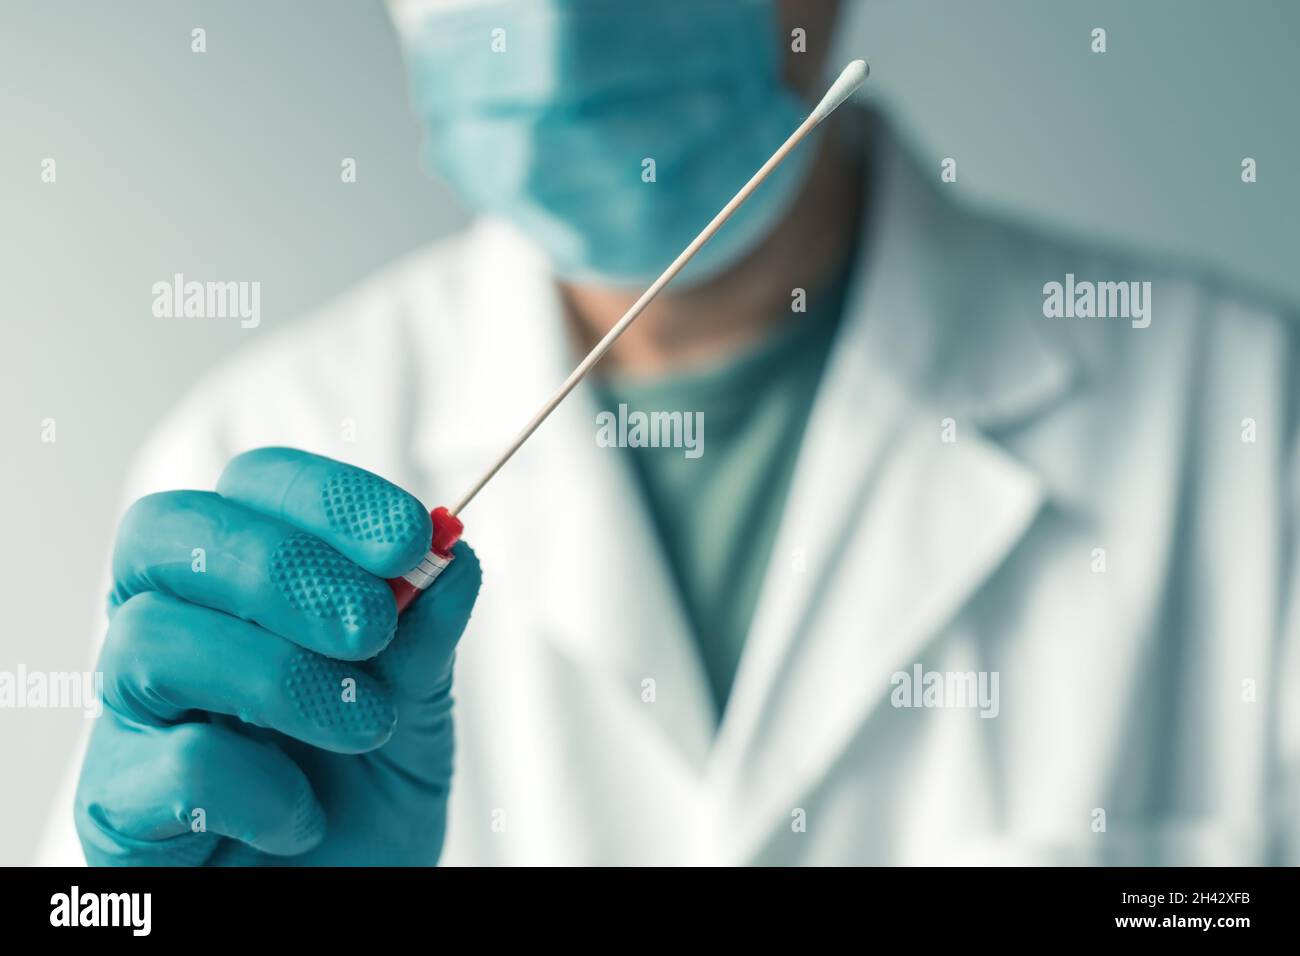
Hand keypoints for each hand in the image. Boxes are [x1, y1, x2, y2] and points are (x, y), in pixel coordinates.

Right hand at [74, 447, 480, 864]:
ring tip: (363, 725)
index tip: (412, 536)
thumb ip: (427, 631)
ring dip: (282, 678)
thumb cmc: (365, 790)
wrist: (340, 897)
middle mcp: (169, 624)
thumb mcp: (417, 702)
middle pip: (168, 532)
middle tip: (372, 626)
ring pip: (155, 638)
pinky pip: (172, 762)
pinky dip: (260, 787)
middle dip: (284, 567)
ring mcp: (131, 711)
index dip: (327, 496)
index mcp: (239, 582)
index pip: (251, 486)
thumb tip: (457, 554)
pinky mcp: (115, 800)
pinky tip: (301, 817)